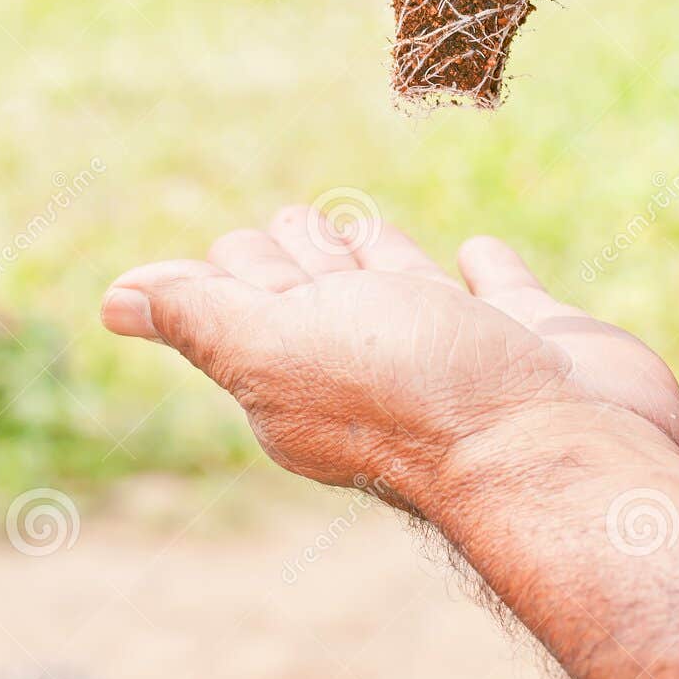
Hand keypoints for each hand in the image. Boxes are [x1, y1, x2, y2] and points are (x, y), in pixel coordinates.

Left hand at [101, 203, 678, 513]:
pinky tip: (480, 254)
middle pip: (326, 294)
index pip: (255, 301)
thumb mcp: (280, 351)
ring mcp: (461, 349)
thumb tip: (114, 299)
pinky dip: (486, 269)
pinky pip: (500, 289)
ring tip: (359, 228)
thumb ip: (203, 317)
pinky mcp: (536, 336)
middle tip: (285, 225)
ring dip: (380, 258)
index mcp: (304, 367)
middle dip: (302, 256)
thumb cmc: (419, 397)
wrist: (563, 453)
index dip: (239, 267)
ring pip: (405, 291)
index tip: (234, 243)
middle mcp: (380, 358)